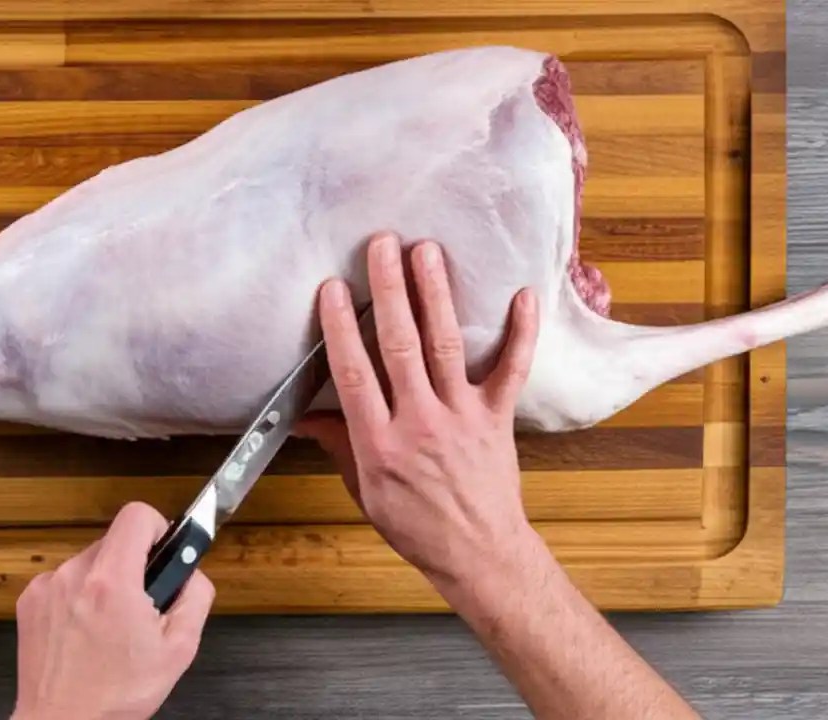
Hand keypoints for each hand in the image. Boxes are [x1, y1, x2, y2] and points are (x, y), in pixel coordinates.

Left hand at [12, 502, 214, 719]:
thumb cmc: (116, 696)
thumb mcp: (179, 649)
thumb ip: (196, 596)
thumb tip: (193, 571)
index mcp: (112, 582)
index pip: (137, 514)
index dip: (157, 528)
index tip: (161, 551)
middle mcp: (74, 576)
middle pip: (114, 540)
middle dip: (134, 565)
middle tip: (141, 605)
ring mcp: (47, 587)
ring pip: (90, 562)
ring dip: (106, 582)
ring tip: (111, 626)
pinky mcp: (30, 601)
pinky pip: (65, 581)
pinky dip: (79, 597)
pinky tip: (86, 632)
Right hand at [298, 232, 540, 587]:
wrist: (477, 553)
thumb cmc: (417, 525)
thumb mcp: (364, 491)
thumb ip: (340, 444)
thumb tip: (305, 415)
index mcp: (379, 443)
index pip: (354, 375)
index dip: (342, 328)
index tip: (334, 288)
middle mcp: (419, 422)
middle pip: (399, 347)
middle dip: (389, 292)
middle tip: (381, 244)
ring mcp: (461, 417)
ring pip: (445, 347)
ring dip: (436, 295)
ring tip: (426, 251)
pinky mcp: (496, 418)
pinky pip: (511, 370)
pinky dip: (521, 332)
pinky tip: (523, 294)